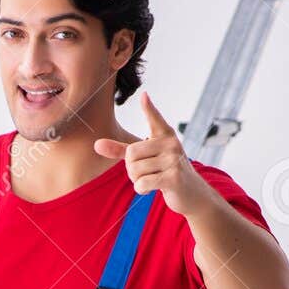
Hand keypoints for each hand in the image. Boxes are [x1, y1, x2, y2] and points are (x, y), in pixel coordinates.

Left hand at [94, 92, 206, 216]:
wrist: (192, 193)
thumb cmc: (165, 172)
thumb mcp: (145, 157)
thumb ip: (122, 150)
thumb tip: (96, 144)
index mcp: (165, 135)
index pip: (155, 119)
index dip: (149, 108)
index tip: (143, 96)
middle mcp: (171, 143)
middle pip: (131, 154)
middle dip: (131, 169)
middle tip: (145, 173)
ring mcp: (173, 160)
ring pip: (135, 171)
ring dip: (137, 181)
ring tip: (151, 179)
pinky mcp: (173, 178)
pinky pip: (142, 183)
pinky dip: (141, 189)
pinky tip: (152, 189)